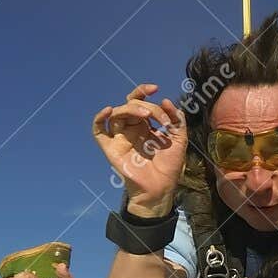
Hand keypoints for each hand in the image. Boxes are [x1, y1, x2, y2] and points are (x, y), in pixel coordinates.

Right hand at [91, 83, 186, 215]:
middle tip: (157, 116)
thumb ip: (176, 120)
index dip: (144, 91)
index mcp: (146, 125)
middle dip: (144, 105)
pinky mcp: (111, 148)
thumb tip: (165, 100)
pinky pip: (98, 130)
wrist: (160, 189)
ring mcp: (120, 138)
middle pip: (130, 105)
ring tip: (145, 115)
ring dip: (130, 109)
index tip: (155, 89)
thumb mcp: (179, 140)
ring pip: (117, 113)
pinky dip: (100, 119)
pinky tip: (108, 111)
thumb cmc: (169, 167)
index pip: (140, 102)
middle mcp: (132, 129)